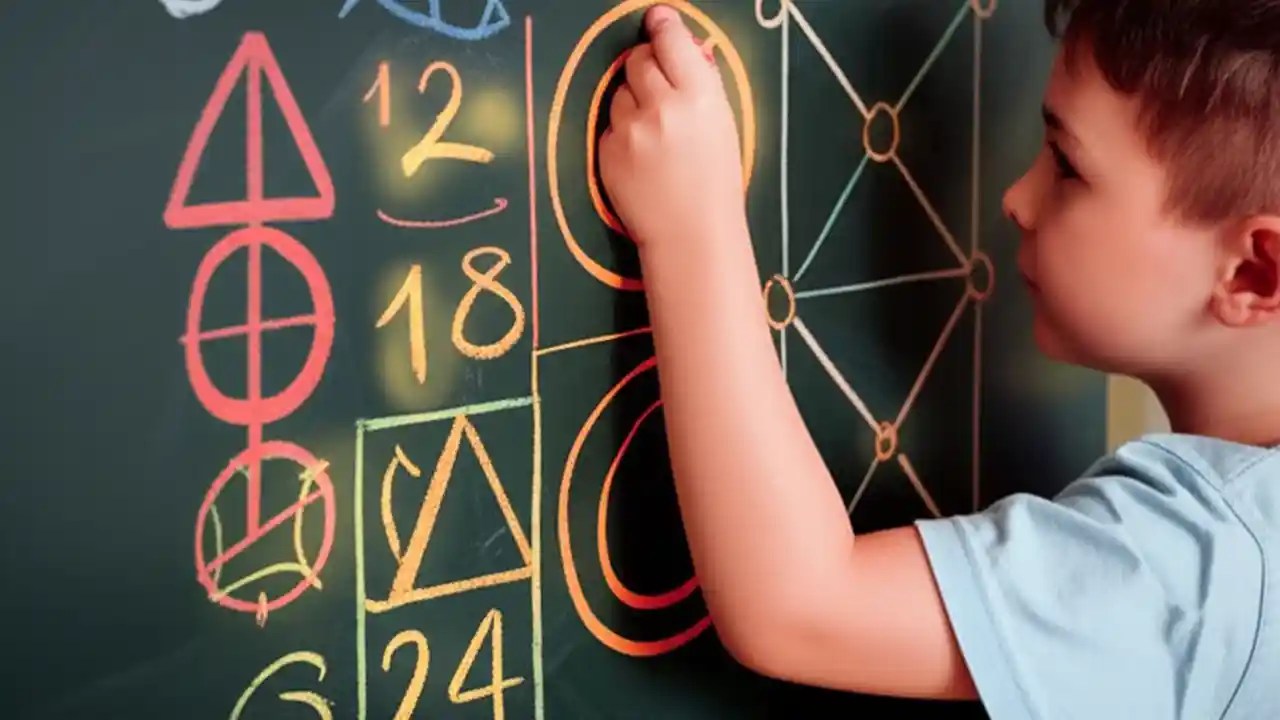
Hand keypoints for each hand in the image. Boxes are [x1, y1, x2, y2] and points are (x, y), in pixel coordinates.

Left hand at [599, 5, 745, 250]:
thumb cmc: (715, 182)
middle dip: (646, 68)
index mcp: (700, 96)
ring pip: (620, 93)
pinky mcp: (608, 150)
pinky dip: (622, 134)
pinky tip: (642, 159)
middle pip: (639, 61)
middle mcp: (663, 106)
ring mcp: (631, 129)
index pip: (671, 41)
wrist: (692, 234)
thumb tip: (684, 50)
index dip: (662, 27)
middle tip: (659, 92)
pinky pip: (610, 126)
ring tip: (654, 136)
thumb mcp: (723, 125)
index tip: (657, 21)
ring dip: (632, 103)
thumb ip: (702, 86)